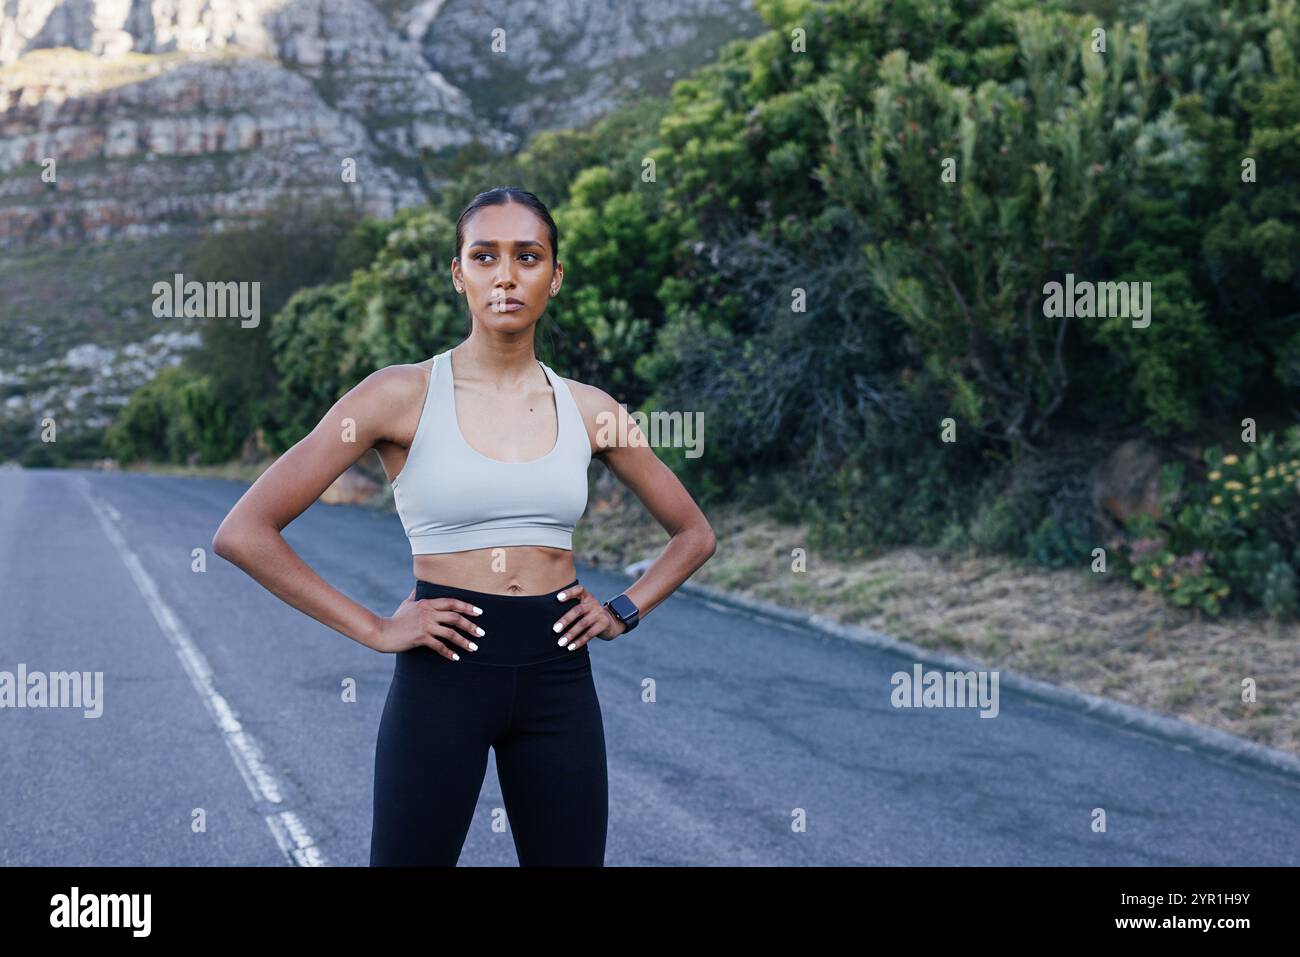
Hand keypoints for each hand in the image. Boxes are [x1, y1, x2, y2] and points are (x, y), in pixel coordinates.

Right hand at [367, 585, 484, 658]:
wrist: (382, 632)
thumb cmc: (396, 618)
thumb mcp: (407, 604)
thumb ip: (415, 595)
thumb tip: (417, 586)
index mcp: (428, 603)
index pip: (452, 602)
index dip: (467, 607)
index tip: (480, 612)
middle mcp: (428, 612)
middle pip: (455, 617)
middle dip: (471, 626)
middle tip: (481, 633)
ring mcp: (425, 625)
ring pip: (450, 633)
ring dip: (464, 641)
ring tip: (474, 648)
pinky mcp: (420, 638)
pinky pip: (439, 646)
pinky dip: (448, 652)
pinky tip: (455, 658)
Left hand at [551, 583, 625, 650]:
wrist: (609, 622)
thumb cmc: (588, 614)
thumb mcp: (582, 606)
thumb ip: (570, 608)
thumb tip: (546, 618)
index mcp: (585, 596)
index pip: (578, 590)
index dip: (569, 593)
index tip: (558, 598)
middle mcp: (592, 602)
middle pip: (577, 610)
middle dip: (565, 620)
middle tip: (555, 630)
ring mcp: (599, 613)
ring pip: (583, 624)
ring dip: (570, 634)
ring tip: (561, 643)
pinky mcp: (604, 624)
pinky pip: (590, 634)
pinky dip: (579, 641)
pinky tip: (570, 647)